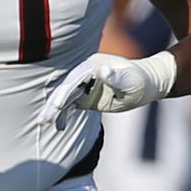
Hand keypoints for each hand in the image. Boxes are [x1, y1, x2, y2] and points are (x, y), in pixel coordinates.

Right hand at [46, 50, 176, 127]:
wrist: (146, 84)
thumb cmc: (141, 80)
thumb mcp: (132, 80)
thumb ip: (117, 77)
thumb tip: (101, 70)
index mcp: (94, 65)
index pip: (76, 78)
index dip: (67, 90)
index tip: (59, 104)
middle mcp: (85, 74)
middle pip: (66, 88)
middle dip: (55, 102)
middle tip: (44, 117)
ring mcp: (84, 85)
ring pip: (66, 97)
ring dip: (55, 109)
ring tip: (44, 122)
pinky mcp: (86, 96)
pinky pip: (71, 105)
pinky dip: (64, 114)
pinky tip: (58, 125)